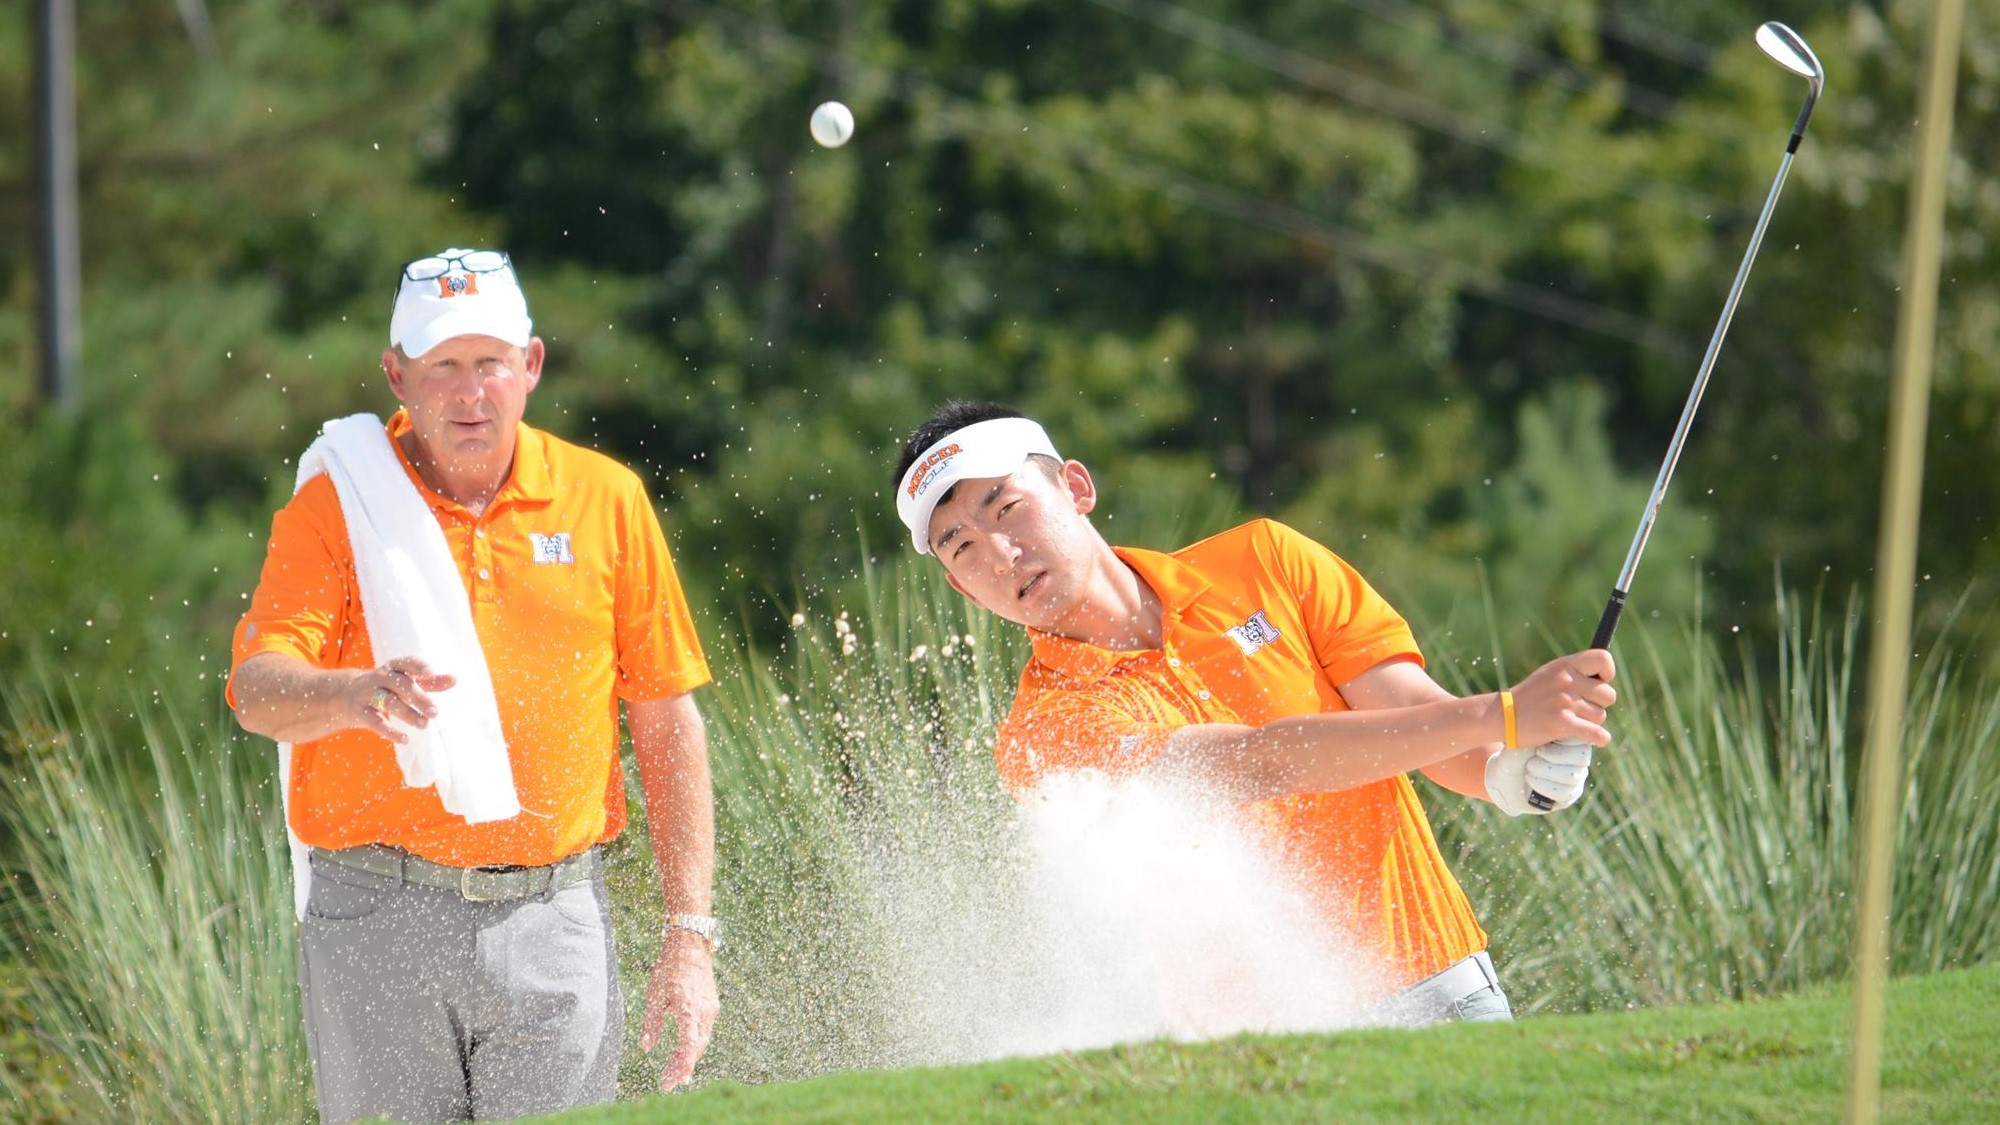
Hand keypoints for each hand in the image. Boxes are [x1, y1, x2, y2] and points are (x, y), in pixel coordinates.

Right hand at [350, 657, 454, 743]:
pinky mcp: (360, 712)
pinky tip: (405, 738)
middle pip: (400, 684)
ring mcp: (367, 694)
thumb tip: (454, 680)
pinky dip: (390, 731)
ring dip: (407, 714)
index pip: (407, 663)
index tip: (431, 674)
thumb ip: (430, 682)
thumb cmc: (386, 687)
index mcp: (393, 667)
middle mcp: (380, 678)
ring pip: (389, 702)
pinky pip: (375, 722)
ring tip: (424, 725)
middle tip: (435, 712)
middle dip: (418, 697)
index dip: (418, 667)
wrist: (346, 695)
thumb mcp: (406, 681)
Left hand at [641, 930, 718, 1089]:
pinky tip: (681, 1049)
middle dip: (682, 1068)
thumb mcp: (654, 995)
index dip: (680, 1068)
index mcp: (688, 1011)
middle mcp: (704, 1012)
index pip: (688, 1048)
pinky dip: (693, 1044)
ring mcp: (711, 1009)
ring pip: (701, 1042)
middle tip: (666, 1082)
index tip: (669, 1084)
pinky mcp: (712, 1006)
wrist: (690, 946)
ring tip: (671, 1069)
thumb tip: (647, 1047)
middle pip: (696, 1049)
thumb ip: (652, 1023)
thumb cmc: (669, 968)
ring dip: (687, 1057)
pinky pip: (704, 1031)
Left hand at [1485, 739, 1593, 816]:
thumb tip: (1562, 728)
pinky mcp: (1569, 794)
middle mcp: (1579, 756)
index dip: (1565, 740)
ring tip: (1529, 766)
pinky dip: (1543, 785)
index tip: (1544, 741)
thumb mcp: (1526, 740)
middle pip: (1581, 757)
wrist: (1502, 777)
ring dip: (1545, 771)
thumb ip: (1545, 734)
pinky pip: (1564, 792)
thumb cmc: (1515, 753)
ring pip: (1572, 775)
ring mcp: (1576, 776)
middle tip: (1537, 753)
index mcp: (1572, 737)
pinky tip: (1530, 778)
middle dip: (1556, 755)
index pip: (1584, 735)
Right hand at [1508, 649, 1616, 748]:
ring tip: (1573, 720)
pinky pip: (1597, 733)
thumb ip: (1575, 672)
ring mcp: (1565, 702)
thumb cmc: (1531, 696)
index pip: (1603, 659)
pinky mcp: (1563, 723)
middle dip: (1599, 704)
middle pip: (1608, 695)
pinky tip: (1595, 738)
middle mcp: (1567, 681)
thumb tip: (1604, 677)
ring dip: (1592, 722)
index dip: (1607, 672)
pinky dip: (1600, 738)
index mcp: (1565, 665)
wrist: (1504, 715)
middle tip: (1582, 708)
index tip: (1600, 682)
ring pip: (1601, 716)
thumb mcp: (1550, 673)